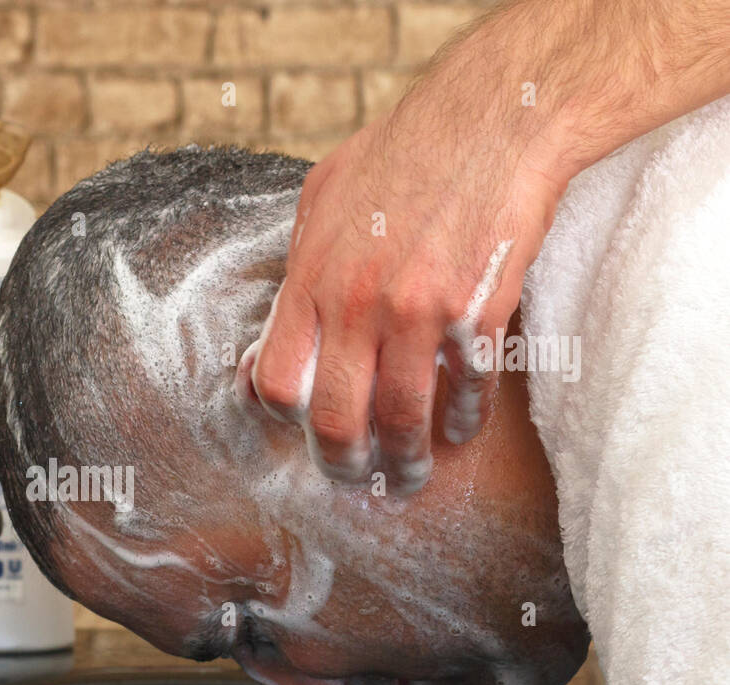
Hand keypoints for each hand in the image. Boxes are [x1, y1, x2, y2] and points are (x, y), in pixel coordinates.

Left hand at [248, 98, 565, 492]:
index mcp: (311, 280)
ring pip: (401, 418)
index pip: (276, 381)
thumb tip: (276, 321)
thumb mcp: (321, 199)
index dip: (285, 419)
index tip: (301, 429)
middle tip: (353, 480)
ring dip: (405, 461)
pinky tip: (463, 429)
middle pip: (334, 417)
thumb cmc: (400, 153)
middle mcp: (357, 304)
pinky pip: (466, 389)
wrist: (490, 121)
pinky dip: (465, 419)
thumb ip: (298, 264)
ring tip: (409, 478)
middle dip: (342, 463)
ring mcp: (417, 313)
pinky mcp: (476, 313)